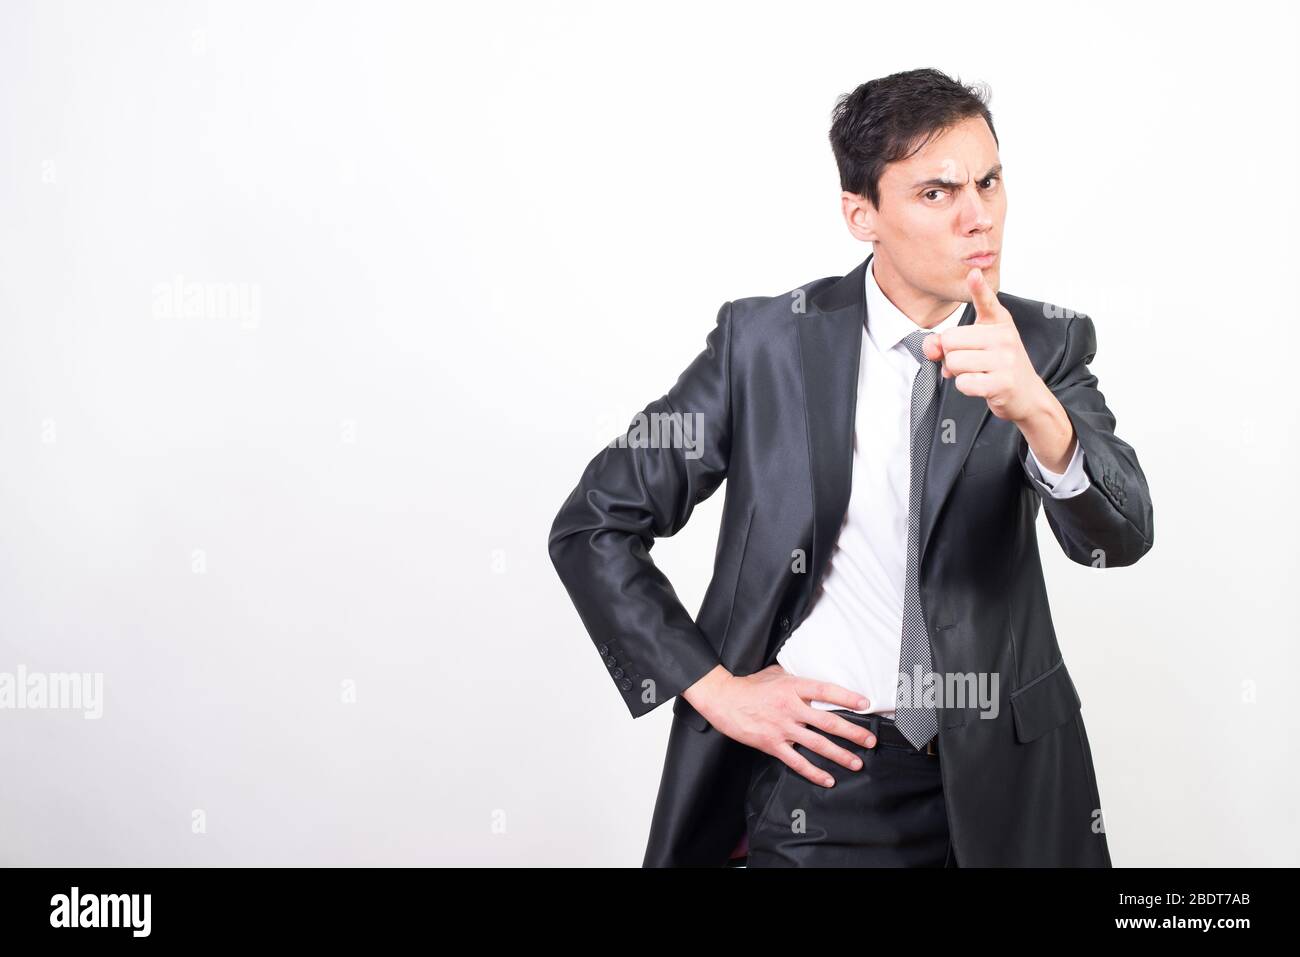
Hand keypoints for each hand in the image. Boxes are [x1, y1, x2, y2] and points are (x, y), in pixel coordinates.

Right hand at [682, 663, 875, 786]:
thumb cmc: (750, 686)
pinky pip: (797, 762)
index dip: (847, 697)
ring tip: (856, 762)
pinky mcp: (773, 744)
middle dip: (853, 733)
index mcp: (793, 687)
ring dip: (839, 755)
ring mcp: (782, 728)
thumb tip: (815, 679)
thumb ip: (796, 677)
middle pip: (828, 722)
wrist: (724, 700)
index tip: (865, 704)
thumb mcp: (776, 674)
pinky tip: (828, 779)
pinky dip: (814, 772)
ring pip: (817, 744)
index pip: (826, 691)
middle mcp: (790, 708)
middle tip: (869, 741)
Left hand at [921, 267, 1049, 422]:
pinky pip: (963, 382)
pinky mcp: (1002, 382)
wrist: (1026, 394)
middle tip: (970, 362)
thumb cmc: (997, 367)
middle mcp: (1004, 337)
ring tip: (977, 373)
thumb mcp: (976, 348)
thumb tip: (930, 346)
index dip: (978, 287)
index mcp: (999, 322)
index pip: (986, 301)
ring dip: (957, 372)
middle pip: (950, 340)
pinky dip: (965, 387)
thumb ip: (947, 343)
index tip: (974, 273)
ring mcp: (1005, 359)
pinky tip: (981, 385)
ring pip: (954, 361)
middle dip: (950, 355)